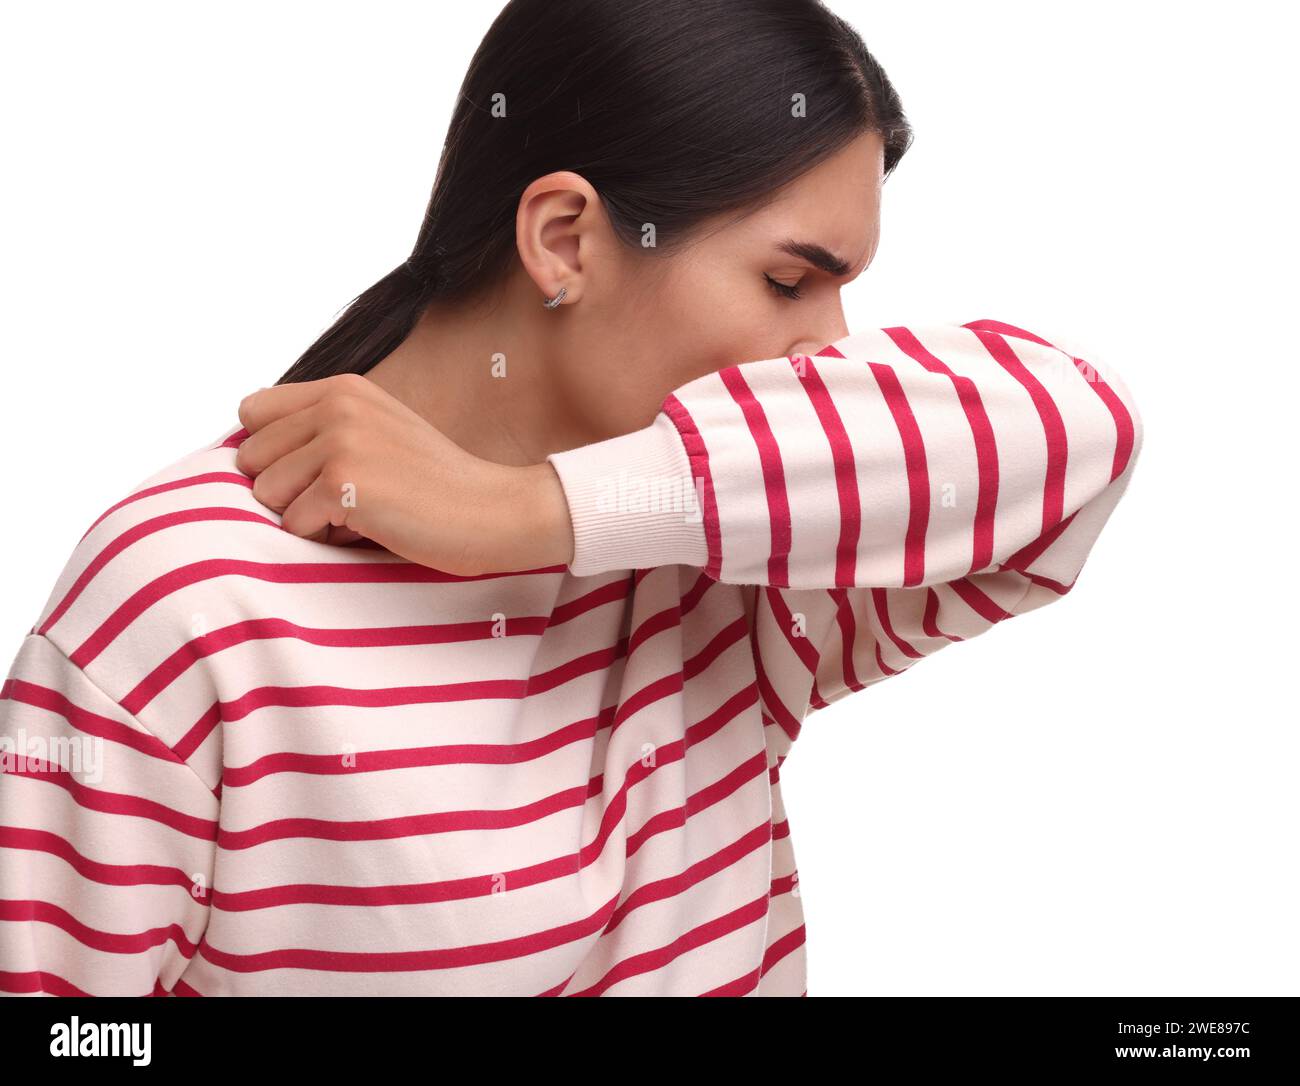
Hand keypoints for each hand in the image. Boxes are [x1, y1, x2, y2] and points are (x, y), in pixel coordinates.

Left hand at [235, 373, 573, 575]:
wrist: (493, 510)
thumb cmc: (436, 487)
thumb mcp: (379, 433)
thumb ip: (323, 429)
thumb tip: (247, 457)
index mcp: (343, 388)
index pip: (254, 412)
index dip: (273, 452)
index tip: (313, 473)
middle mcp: (337, 406)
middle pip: (252, 457)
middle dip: (285, 489)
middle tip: (340, 500)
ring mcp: (341, 441)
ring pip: (267, 493)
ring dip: (304, 516)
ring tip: (357, 514)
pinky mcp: (344, 483)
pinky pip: (294, 524)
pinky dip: (326, 539)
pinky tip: (369, 528)